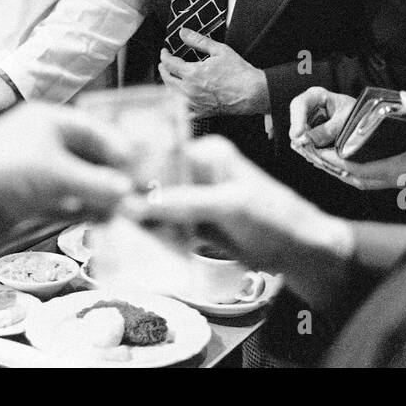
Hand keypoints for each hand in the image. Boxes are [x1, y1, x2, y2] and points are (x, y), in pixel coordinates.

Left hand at [0, 103, 134, 240]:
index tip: (145, 165)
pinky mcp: (31, 199)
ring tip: (132, 211)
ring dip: (103, 196)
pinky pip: (66, 202)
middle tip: (143, 192)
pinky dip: (85, 210)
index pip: (95, 129)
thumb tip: (131, 195)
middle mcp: (45, 142)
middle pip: (89, 157)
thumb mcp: (57, 173)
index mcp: (49, 121)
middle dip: (115, 175)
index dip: (121, 147)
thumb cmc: (4, 170)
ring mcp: (37, 172)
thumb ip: (97, 185)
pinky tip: (107, 220)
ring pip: (80, 182)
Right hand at [120, 136, 355, 308]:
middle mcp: (199, 172)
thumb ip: (182, 203)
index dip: (133, 167)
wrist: (301, 251)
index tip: (106, 183)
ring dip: (140, 219)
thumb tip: (136, 204)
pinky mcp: (198, 225)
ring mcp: (198, 200)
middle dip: (131, 195)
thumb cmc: (276, 217)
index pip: (160, 153)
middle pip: (155, 181)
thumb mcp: (228, 206)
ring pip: (158, 206)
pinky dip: (155, 236)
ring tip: (113, 229)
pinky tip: (136, 243)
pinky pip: (168, 228)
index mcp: (209, 154)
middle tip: (103, 210)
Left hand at [158, 29, 268, 116]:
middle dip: (163, 69)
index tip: (165, 52)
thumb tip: (183, 32)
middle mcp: (189, 90)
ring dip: (167, 84)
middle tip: (164, 63)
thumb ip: (198, 40)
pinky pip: (182, 112)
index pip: (169, 63)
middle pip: (167, 79)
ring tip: (169, 77)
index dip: (164, 56)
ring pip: (171, 94)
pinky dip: (176, 105)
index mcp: (192, 73)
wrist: (252, 93)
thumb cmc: (238, 72)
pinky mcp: (201, 113)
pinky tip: (177, 99)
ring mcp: (194, 103)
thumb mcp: (219, 50)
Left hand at [292, 90, 405, 189]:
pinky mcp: (404, 182)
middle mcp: (396, 181)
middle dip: (332, 168)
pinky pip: (373, 180)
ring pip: (363, 182)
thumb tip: (405, 94)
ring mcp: (400, 183)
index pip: (361, 171)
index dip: (339, 164)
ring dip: (342, 172)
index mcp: (401, 170)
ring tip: (322, 157)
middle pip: (355, 180)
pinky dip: (356, 173)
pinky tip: (348, 162)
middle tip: (312, 154)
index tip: (321, 154)